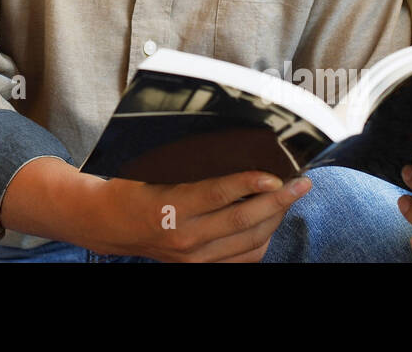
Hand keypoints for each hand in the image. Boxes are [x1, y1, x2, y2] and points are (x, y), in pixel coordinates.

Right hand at [91, 169, 312, 262]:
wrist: (110, 224)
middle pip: (242, 220)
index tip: (274, 173)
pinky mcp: (201, 267)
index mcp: (170, 209)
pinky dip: (263, 238)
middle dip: (278, 201)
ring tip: (291, 197)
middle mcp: (185, 238)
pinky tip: (271, 219)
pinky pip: (244, 257)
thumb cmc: (131, 188)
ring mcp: (195, 258)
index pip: (218, 196)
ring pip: (250, 241)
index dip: (250, 184)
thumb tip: (229, 144)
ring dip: (276, 218)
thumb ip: (186, 161)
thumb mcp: (151, 167)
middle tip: (300, 183)